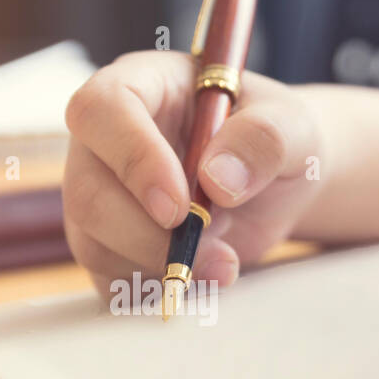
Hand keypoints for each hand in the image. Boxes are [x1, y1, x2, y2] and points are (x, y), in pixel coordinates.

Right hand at [62, 50, 322, 298]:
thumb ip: (265, 139)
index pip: (101, 110)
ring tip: (225, 265)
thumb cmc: (273, 140)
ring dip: (160, 268)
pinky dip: (157, 290)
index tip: (178, 207)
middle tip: (215, 254)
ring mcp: (100, 197)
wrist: (272, 186)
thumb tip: (218, 179)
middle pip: (87, 192)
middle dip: (147, 236)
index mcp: (141, 88)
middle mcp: (105, 142)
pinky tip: (200, 276)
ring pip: (93, 244)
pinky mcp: (109, 246)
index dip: (132, 159)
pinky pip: (110, 281)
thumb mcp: (292, 126)